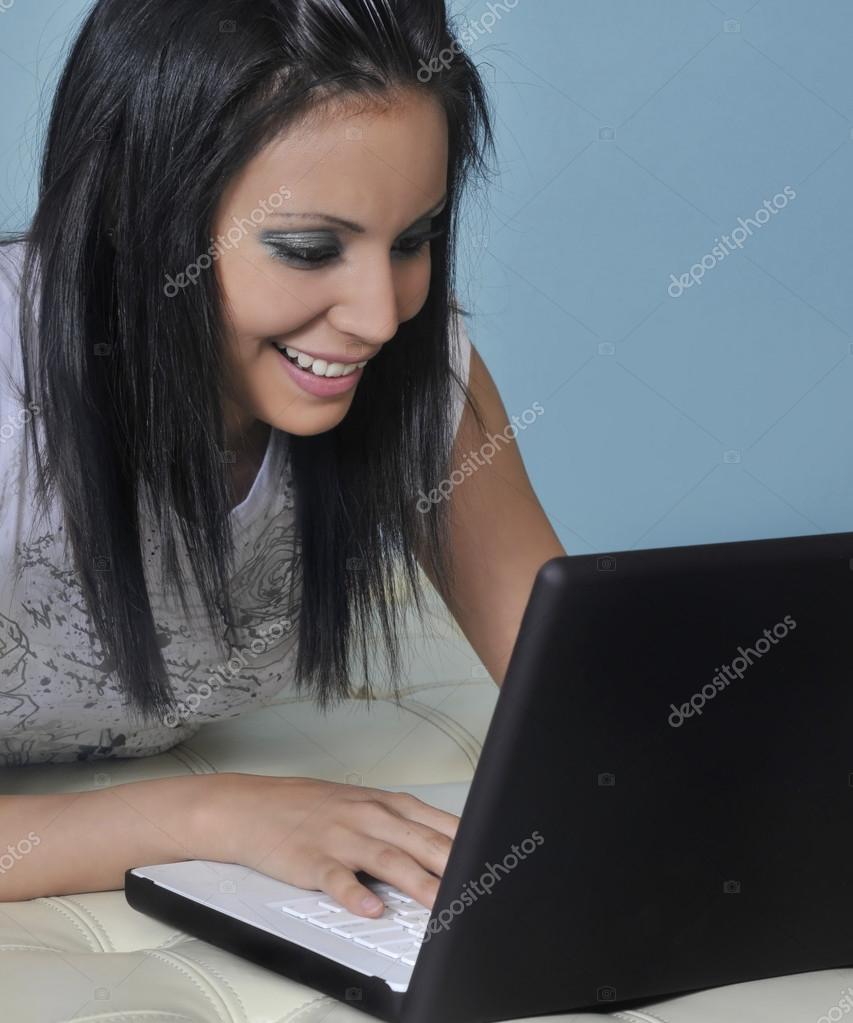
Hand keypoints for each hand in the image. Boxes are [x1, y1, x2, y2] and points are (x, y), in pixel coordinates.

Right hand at [193, 774, 458, 917]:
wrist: (254, 806)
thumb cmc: (313, 808)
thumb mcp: (364, 805)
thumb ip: (405, 825)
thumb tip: (452, 847)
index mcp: (386, 804)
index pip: (438, 823)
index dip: (469, 845)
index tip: (492, 865)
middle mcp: (369, 817)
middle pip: (420, 841)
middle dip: (454, 865)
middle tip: (479, 887)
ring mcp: (341, 837)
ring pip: (387, 860)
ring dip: (417, 882)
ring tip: (440, 903)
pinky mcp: (312, 860)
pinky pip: (337, 879)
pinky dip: (354, 894)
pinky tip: (370, 908)